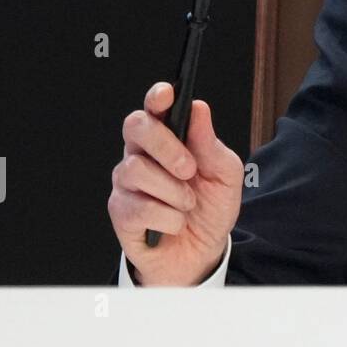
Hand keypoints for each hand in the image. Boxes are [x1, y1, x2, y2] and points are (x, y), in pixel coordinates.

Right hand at [108, 82, 243, 284]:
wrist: (202, 252)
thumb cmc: (210, 207)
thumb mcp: (225, 175)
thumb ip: (211, 144)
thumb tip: (199, 109)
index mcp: (168, 139)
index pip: (154, 108)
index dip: (157, 97)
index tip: (166, 93)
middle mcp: (142, 154)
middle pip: (136, 127)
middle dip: (166, 145)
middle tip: (189, 168)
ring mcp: (127, 182)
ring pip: (137, 169)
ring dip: (173, 191)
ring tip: (187, 204)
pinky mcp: (121, 211)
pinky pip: (138, 206)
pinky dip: (168, 218)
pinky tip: (174, 223)